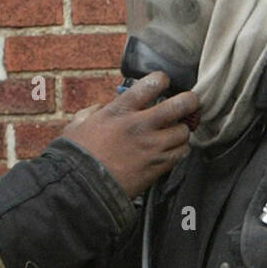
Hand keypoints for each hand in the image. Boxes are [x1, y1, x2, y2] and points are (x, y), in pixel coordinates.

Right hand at [63, 72, 200, 199]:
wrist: (82, 187)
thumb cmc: (76, 156)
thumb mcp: (78, 124)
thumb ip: (93, 111)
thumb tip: (102, 108)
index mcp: (120, 110)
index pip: (153, 83)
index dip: (162, 80)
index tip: (163, 83)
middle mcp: (140, 125)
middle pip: (180, 105)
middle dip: (189, 101)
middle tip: (189, 102)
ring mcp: (151, 147)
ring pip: (184, 131)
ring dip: (182, 130)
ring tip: (175, 131)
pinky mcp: (157, 166)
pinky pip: (181, 153)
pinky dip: (180, 150)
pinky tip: (171, 149)